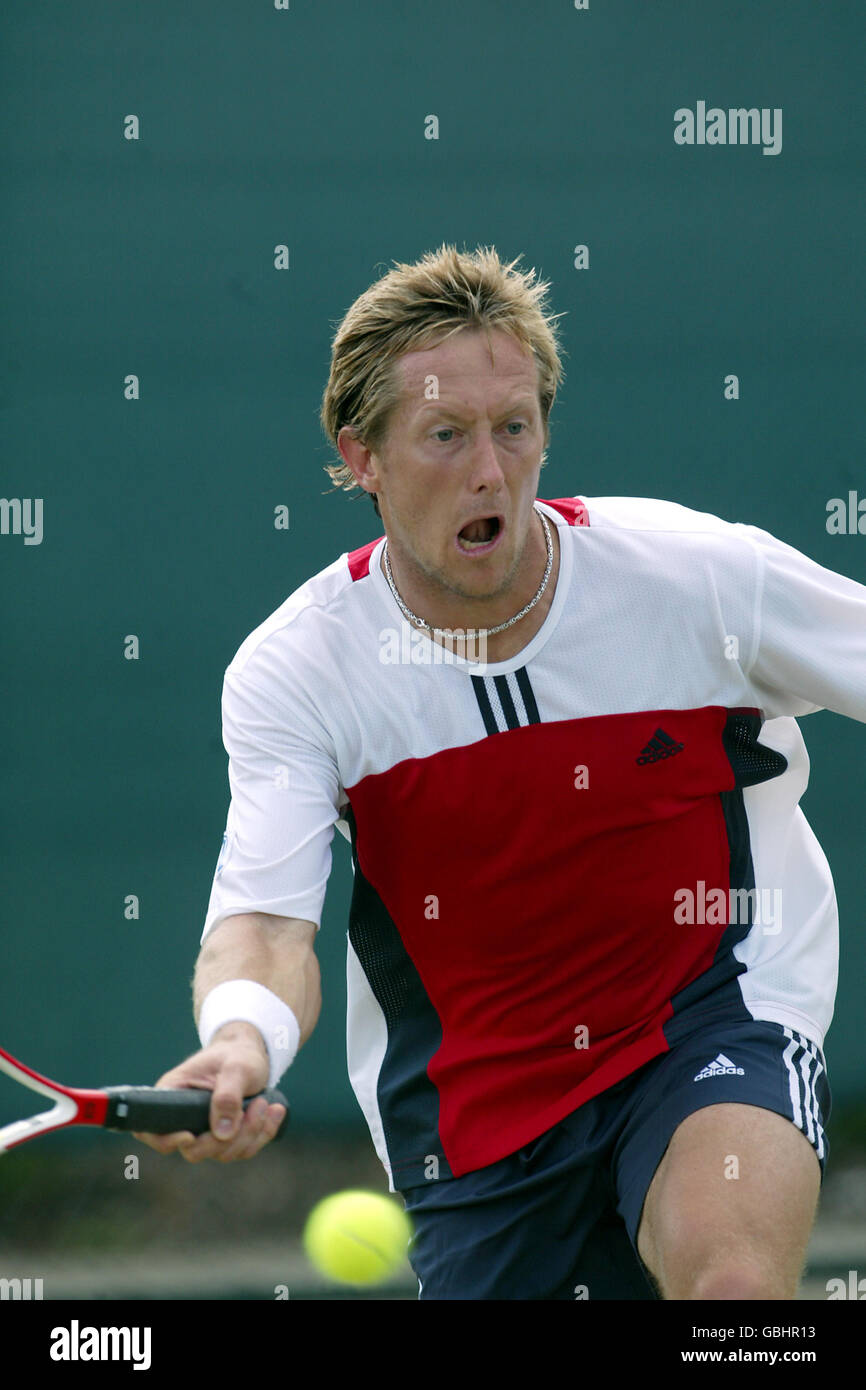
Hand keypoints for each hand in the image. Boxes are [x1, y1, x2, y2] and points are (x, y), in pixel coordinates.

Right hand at [133, 1022, 285, 1162]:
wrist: (251, 1054)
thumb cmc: (236, 1054)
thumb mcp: (236, 1066)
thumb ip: (228, 1096)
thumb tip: (222, 1133)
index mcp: (172, 1094)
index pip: (151, 1130)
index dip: (166, 1141)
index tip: (190, 1136)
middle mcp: (184, 1118)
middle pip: (194, 1150)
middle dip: (230, 1136)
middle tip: (258, 1104)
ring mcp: (205, 1130)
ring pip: (223, 1153)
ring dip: (251, 1132)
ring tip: (267, 1102)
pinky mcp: (226, 1137)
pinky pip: (242, 1150)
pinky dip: (262, 1134)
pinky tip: (275, 1111)